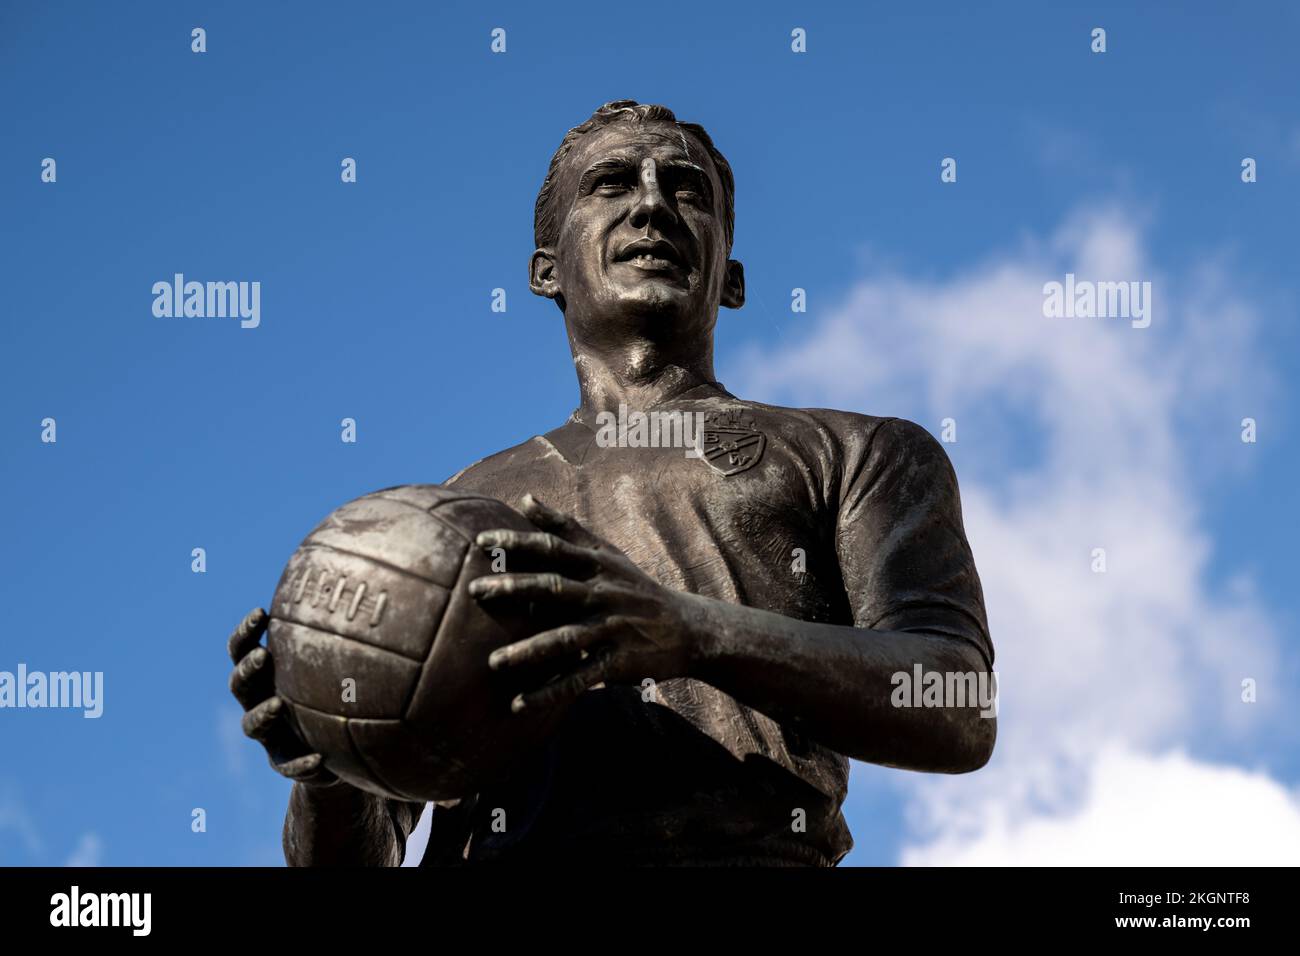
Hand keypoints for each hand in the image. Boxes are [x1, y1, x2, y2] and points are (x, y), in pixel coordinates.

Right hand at [227, 607, 343, 788]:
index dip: (246, 633)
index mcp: (266, 675)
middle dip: (248, 668)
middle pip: (240, 684)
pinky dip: (300, 763)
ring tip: (278, 705)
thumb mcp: (337, 665)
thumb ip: (345, 638)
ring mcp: (269, 734)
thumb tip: (378, 594)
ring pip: (252, 725)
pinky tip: (318, 759)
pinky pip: (288, 766)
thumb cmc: (334, 692)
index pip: (244, 650)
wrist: (335, 746)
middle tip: (263, 655)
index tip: (261, 613)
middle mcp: (260, 702)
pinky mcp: (284, 763)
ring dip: (262, 713)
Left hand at [467, 494, 705, 714]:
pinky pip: (580, 679)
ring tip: (494, 663)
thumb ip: (565, 528)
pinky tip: (519, 704)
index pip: (553, 547)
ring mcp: (612, 628)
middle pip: (555, 587)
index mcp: (597, 564)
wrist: (688, 628)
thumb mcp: (606, 552)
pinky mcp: (620, 662)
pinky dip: (550, 693)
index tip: (480, 541)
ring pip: (566, 638)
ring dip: (529, 651)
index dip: (517, 542)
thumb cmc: (635, 587)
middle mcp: (604, 593)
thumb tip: (525, 500)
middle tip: (474, 591)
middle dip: (514, 588)